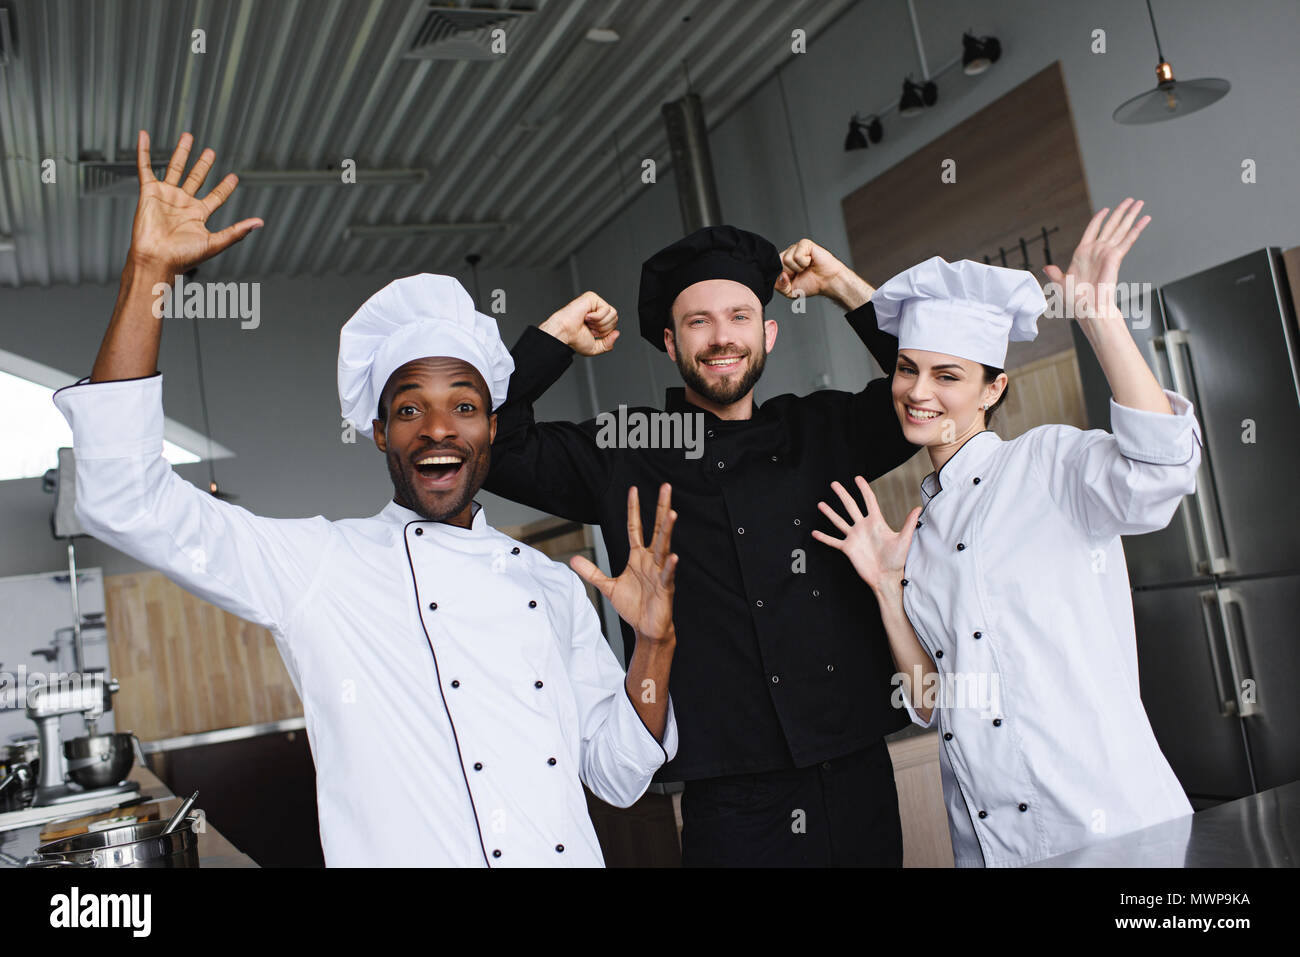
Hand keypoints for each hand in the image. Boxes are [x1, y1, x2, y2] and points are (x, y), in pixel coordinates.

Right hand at [128, 131, 262, 274]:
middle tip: (211, 152)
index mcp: (199, 214)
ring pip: (175, 168)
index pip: (216, 196)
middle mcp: (183, 203)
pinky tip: (144, 136)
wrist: (156, 259)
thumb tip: (260, 222)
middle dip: (204, 164)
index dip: (225, 187)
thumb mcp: (215, 243)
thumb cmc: (183, 257)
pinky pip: (145, 167)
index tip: (234, 177)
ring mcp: (166, 196)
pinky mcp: (149, 191)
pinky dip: (143, 151)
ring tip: (188, 137)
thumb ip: (237, 231)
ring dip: (182, 153)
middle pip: (196, 178)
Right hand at [539, 291, 619, 356]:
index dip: (605, 332)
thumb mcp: (595, 347)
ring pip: (613, 313)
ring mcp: (594, 302)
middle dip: (604, 328)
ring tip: (588, 322)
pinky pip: (606, 308)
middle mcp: (596, 309)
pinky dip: (597, 317)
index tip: (591, 332)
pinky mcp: (591, 297)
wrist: (564, 333)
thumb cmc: (574, 339)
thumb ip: (608, 344)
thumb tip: (617, 333)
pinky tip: (586, 317)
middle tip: (590, 328)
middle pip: (615, 318)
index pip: (614, 323)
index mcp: (597, 319)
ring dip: (600, 323)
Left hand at [571, 484, 677, 642]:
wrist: (647, 628)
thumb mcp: (608, 587)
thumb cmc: (634, 606)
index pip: (636, 527)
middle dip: (661, 508)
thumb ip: (592, 572)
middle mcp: (650, 560)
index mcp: (638, 557)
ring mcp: (659, 572)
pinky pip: (667, 575)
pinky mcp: (665, 588)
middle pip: (656, 529)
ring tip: (672, 514)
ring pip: (664, 547)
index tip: (634, 490)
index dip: (634, 509)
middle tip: (666, 487)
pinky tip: (672, 556)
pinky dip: (669, 566)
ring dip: (668, 531)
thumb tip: (573, 559)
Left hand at [774, 238, 871, 309]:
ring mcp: (796, 247)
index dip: (781, 277)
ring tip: (806, 268)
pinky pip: (797, 256)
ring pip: (786, 259)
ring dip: (798, 268)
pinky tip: (810, 262)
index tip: (792, 279)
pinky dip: (804, 263)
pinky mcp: (805, 243)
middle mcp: (789, 253)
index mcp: (783, 263)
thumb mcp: (790, 291)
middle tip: (800, 274)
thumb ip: (780, 286)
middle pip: (778, 263)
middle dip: (789, 273)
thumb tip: (780, 275)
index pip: (772, 267)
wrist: (829, 281)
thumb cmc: (812, 284)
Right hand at [812, 477, 920, 592]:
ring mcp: (854, 537)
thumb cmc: (897, 560)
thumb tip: (919, 508)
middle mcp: (863, 527)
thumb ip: (909, 523)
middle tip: (834, 484)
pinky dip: (824, 537)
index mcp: (876, 522)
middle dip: (842, 495)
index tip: (858, 478)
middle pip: (850, 506)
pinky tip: (815, 532)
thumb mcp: (904, 540)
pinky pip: (833, 541)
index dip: (863, 488)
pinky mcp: (848, 548)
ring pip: (839, 521)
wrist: (887, 577)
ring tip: (820, 504)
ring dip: (830, 513)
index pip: (869, 501)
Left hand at [1043, 198, 1149, 323]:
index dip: (1099, 219)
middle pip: (1111, 225)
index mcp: (1082, 253)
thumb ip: (1055, 273)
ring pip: (1121, 228)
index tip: (1105, 210)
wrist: (1088, 309)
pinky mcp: (1116, 257)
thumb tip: (1046, 268)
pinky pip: (1127, 240)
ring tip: (1139, 203)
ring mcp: (1107, 252)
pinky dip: (1136, 229)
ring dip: (1130, 215)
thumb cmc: (1076, 301)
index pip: (1092, 229)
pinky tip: (1144, 219)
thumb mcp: (1060, 284)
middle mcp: (1097, 250)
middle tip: (1130, 200)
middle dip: (1121, 212)